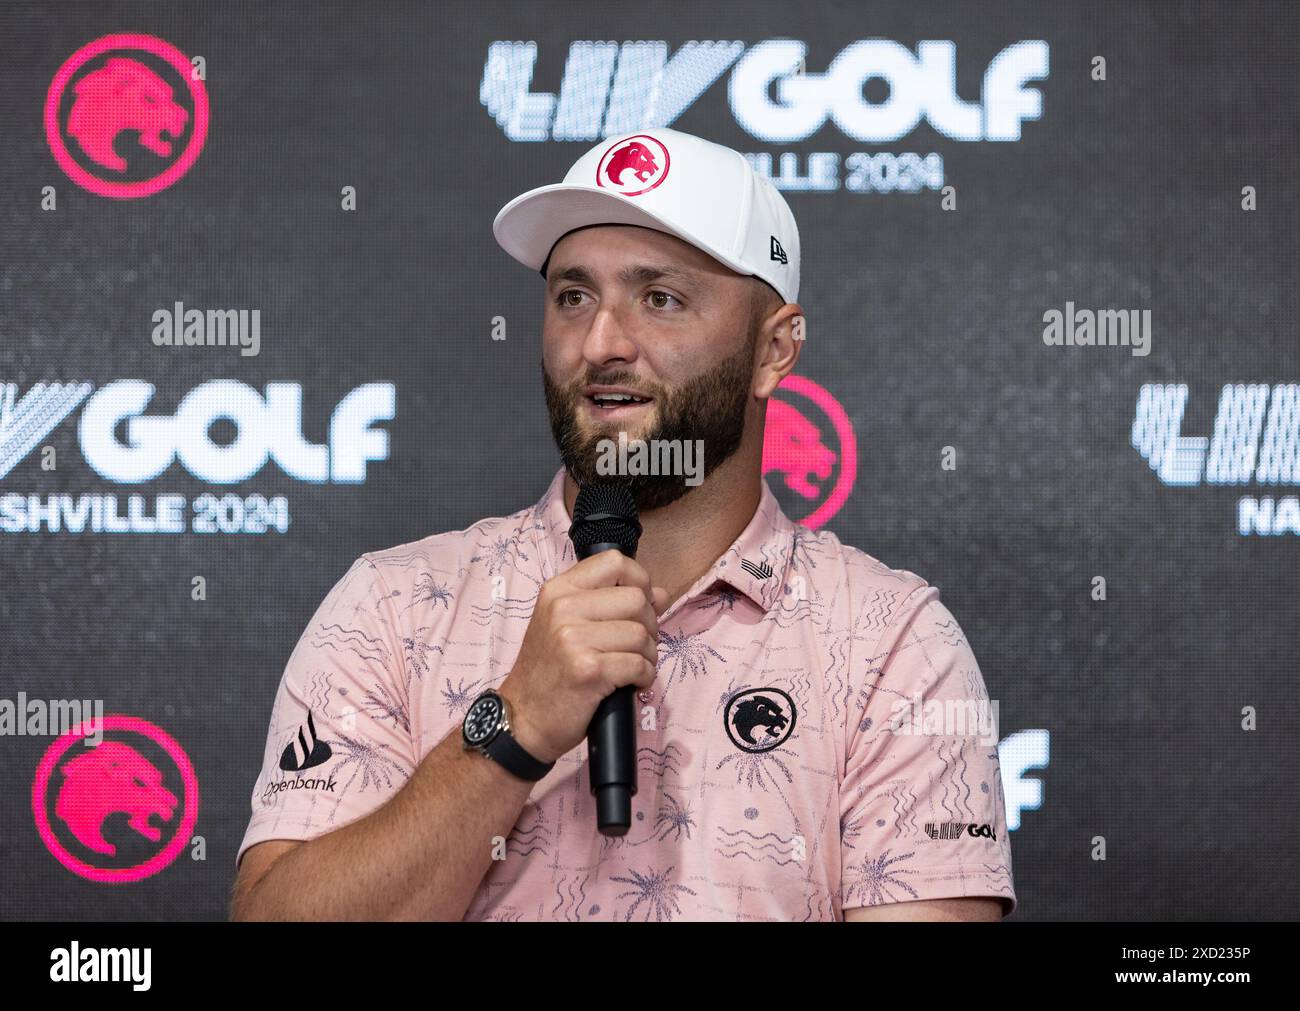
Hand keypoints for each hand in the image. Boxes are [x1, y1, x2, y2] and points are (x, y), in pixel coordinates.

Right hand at [499, 551, 668, 763]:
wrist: (522, 718)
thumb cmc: (549, 672)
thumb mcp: (567, 625)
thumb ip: (610, 603)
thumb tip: (660, 594)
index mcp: (558, 590)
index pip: (615, 562)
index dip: (639, 580)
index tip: (639, 605)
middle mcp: (563, 608)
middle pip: (637, 599)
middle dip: (649, 625)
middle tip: (636, 645)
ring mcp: (574, 639)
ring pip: (642, 634)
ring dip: (648, 656)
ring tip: (630, 667)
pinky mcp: (588, 670)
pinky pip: (640, 665)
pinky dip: (644, 677)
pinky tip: (630, 683)